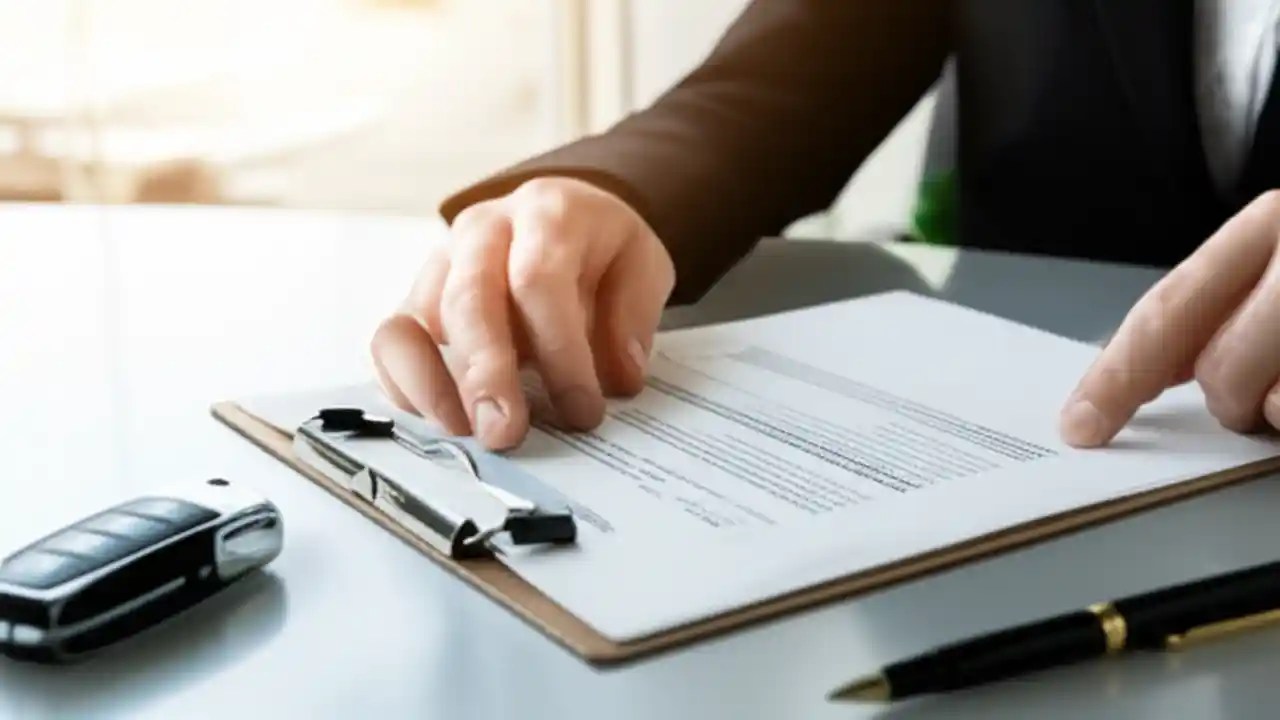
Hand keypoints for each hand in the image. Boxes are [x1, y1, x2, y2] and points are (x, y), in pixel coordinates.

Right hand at [370, 177, 674, 448]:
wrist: (564, 221)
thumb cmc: (599, 249)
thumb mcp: (640, 264)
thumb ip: (634, 315)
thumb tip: (618, 376)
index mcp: (546, 213)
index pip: (538, 280)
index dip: (560, 352)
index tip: (583, 409)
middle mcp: (482, 232)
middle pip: (468, 299)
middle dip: (486, 375)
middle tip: (505, 433)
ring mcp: (440, 267)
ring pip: (412, 320)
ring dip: (435, 387)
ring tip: (466, 433)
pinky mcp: (415, 303)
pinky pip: (390, 344)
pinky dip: (407, 388)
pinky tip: (444, 421)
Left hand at [1060, 190, 1279, 445]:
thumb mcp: (1274, 266)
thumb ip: (1210, 307)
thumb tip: (1137, 373)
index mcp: (1268, 225)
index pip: (1166, 311)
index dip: (1116, 377)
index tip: (1079, 423)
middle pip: (1220, 368)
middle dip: (1227, 397)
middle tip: (1249, 395)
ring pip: (1271, 402)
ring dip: (1276, 412)